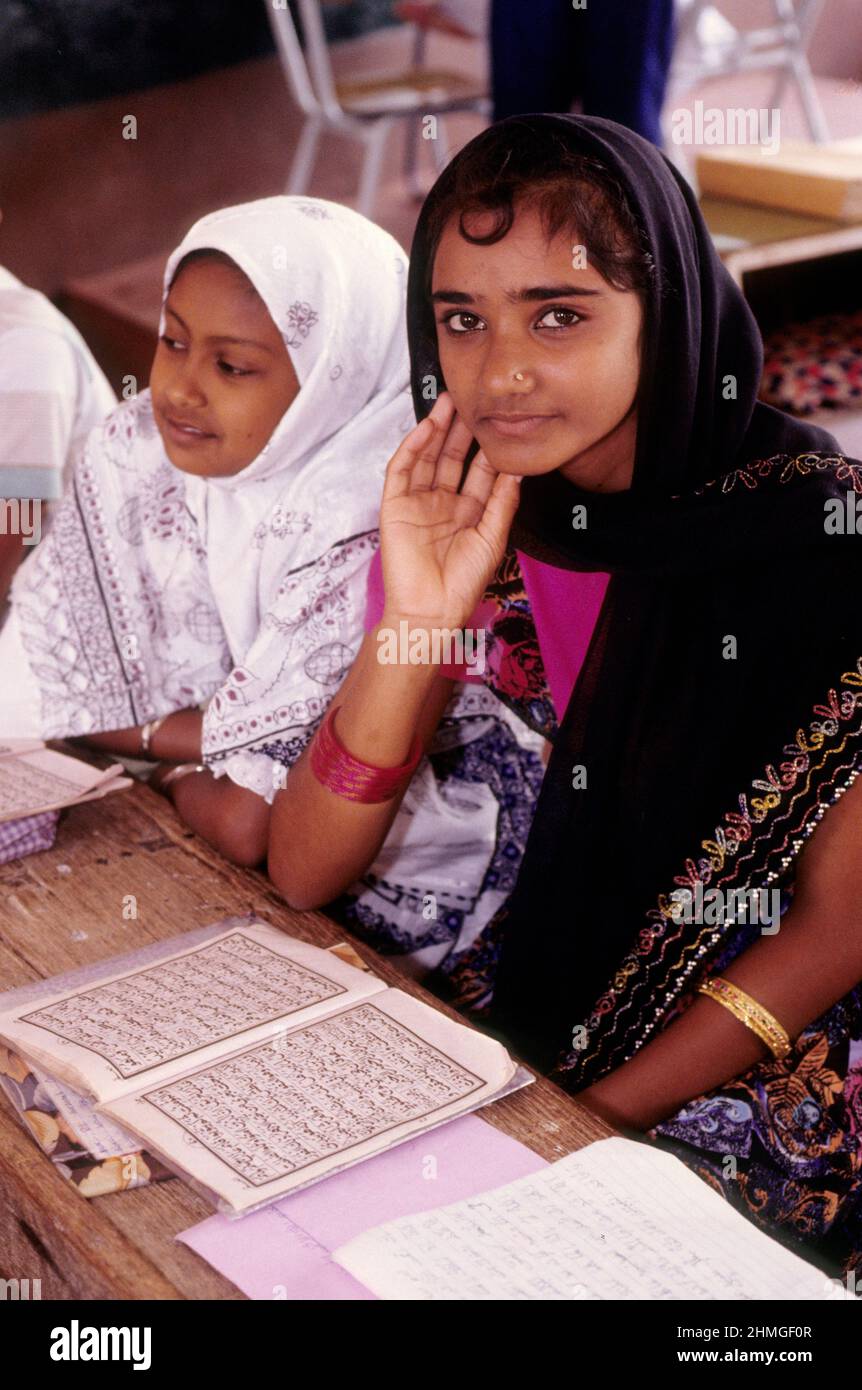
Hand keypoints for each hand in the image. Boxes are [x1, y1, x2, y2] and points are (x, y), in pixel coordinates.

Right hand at [379, 392, 520, 628]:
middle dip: (462, 429)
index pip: (480, 471)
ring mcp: (418, 503)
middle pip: (452, 457)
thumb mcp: (493, 538)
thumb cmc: (463, 584)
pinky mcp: (395, 506)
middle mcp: (443, 504)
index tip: (502, 421)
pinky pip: (402, 470)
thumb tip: (518, 468)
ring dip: (437, 429)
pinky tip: (427, 428)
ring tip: (450, 401)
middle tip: (473, 399)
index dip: (489, 447)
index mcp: (469, 513)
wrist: (431, 610)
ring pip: (427, 457)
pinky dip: (413, 447)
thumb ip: (503, 501)